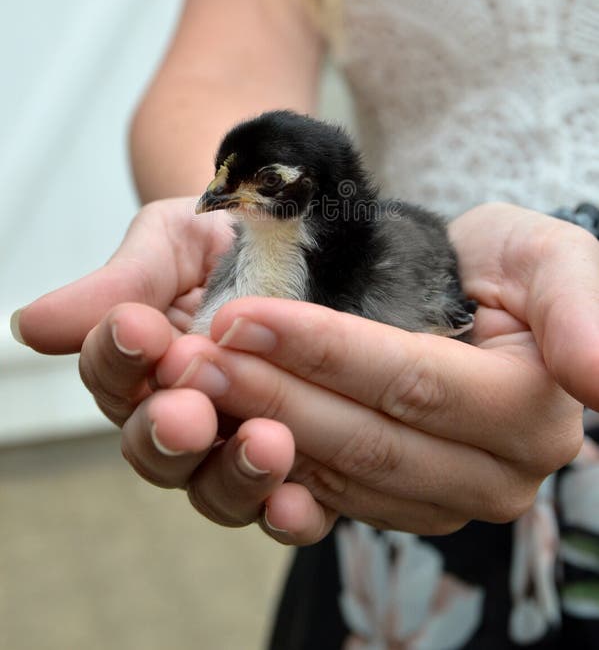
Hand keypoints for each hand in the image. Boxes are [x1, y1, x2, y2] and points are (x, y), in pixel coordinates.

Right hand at [15, 198, 298, 531]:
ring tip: (264, 445)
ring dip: (232, 474)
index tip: (137, 330)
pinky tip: (297, 505)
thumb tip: (29, 324)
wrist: (300, 233)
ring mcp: (236, 444)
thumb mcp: (172, 243)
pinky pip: (289, 507)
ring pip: (215, 488)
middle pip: (154, 449)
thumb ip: (119, 284)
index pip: (111, 376)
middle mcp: (182, 415)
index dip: (118, 358)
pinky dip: (289, 514)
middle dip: (167, 434)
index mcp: (141, 365)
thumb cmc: (223, 237)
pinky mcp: (303, 466)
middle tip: (187, 416)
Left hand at [152, 203, 597, 542]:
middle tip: (198, 357)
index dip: (324, 350)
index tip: (244, 316)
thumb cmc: (503, 263)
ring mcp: (449, 501)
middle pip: (369, 440)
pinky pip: (333, 495)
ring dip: (259, 429)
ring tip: (194, 384)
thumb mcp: (545, 255)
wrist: (468, 291)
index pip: (412, 383)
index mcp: (532, 411)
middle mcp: (499, 475)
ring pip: (341, 475)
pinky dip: (275, 460)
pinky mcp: (407, 508)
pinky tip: (225, 426)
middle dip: (275, 395)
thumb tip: (597, 377)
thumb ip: (578, 306)